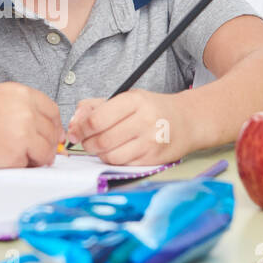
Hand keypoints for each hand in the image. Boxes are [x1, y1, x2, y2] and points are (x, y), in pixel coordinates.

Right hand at [0, 82, 64, 167]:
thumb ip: (20, 108)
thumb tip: (40, 124)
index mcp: (22, 94)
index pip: (52, 110)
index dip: (54, 124)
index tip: (53, 133)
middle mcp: (27, 111)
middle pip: (52, 131)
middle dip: (48, 143)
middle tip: (40, 150)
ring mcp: (25, 133)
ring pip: (46, 150)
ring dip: (38, 156)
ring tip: (23, 157)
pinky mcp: (18, 153)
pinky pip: (30, 163)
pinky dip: (23, 165)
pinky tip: (9, 160)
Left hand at [66, 89, 193, 164]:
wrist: (187, 121)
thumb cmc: (153, 109)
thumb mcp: (127, 98)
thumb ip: (96, 106)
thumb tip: (74, 122)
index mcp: (135, 101)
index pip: (97, 119)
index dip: (80, 128)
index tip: (75, 131)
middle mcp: (145, 121)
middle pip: (102, 140)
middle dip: (86, 143)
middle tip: (84, 141)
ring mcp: (150, 142)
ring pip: (111, 156)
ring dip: (99, 153)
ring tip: (100, 146)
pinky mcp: (153, 159)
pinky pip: (123, 164)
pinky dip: (113, 160)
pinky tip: (115, 151)